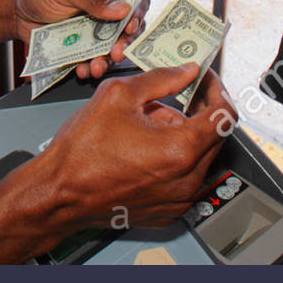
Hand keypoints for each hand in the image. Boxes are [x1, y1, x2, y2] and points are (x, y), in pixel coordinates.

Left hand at [12, 0, 149, 78]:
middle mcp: (108, 7)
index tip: (131, 26)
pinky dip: (91, 67)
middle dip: (125, 42)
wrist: (15, 11)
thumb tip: (123, 9)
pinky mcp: (85, 46)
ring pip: (113, 46)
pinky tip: (84, 70)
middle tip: (116, 52)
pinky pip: (95, 59)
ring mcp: (97, 29)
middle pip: (130, 26)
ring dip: (108, 59)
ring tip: (97, 66)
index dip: (138, 11)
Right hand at [39, 64, 233, 228]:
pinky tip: (144, 147)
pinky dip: (173, 158)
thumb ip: (161, 79)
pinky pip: (184, 176)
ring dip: (182, 134)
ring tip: (146, 123)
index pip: (224, 116)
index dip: (217, 90)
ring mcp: (179, 199)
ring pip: (198, 155)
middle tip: (174, 94)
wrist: (59, 194)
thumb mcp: (118, 96)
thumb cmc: (81, 152)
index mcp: (181, 151)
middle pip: (213, 136)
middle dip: (196, 110)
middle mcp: (187, 180)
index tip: (206, 80)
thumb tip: (186, 71)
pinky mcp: (168, 211)